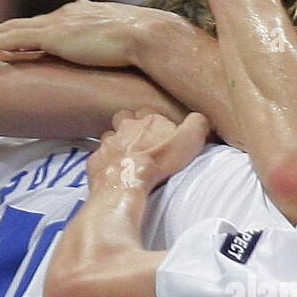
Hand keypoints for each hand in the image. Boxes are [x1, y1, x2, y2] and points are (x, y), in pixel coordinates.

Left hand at [0, 1, 177, 67]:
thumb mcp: (131, 51)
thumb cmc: (152, 49)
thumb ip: (120, 56)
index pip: (49, 25)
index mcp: (85, 16)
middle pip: (26, 23)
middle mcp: (67, 15)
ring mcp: (59, 24)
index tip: (14, 36)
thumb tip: (128, 74)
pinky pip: (13, 39)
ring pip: (13, 29)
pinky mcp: (53, 37)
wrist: (152, 38)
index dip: (29, 31)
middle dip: (1, 31)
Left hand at [88, 110, 208, 194]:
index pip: (151, 113)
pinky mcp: (96, 161)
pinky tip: (116, 172)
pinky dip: (107, 163)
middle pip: (126, 119)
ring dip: (119, 144)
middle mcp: (124, 127)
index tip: (164, 136)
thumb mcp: (189, 139)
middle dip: (133, 127)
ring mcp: (107, 143)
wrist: (127, 183)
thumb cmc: (158, 162)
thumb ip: (198, 124)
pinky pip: (100, 157)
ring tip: (128, 159)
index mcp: (147, 120)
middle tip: (143, 143)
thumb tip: (200, 119)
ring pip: (111, 136)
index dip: (157, 124)